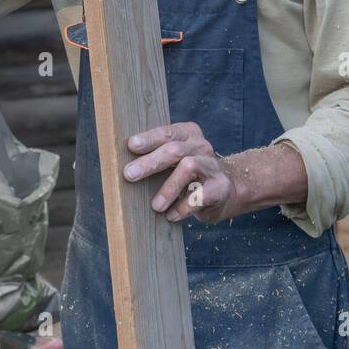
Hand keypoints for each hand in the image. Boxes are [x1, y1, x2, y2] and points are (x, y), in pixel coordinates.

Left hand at [123, 122, 240, 223]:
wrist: (224, 190)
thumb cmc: (186, 175)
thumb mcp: (173, 160)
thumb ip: (155, 156)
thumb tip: (123, 166)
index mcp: (188, 134)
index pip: (167, 132)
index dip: (149, 138)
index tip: (131, 146)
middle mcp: (201, 146)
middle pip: (175, 149)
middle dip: (150, 162)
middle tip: (130, 175)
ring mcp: (212, 166)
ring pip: (189, 167)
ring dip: (168, 188)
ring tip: (156, 206)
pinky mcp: (220, 187)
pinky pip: (199, 195)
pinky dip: (182, 207)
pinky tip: (171, 215)